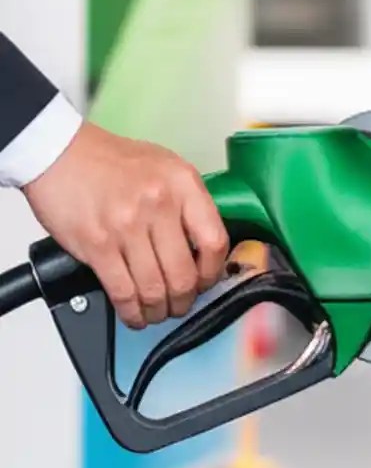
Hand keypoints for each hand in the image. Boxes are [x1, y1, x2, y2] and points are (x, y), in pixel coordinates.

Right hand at [22, 123, 229, 327]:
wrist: (58, 152)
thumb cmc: (112, 161)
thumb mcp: (166, 168)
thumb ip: (189, 203)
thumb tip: (203, 247)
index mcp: (183, 184)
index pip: (215, 241)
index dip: (212, 272)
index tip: (207, 282)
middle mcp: (159, 204)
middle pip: (184, 273)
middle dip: (185, 300)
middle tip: (181, 305)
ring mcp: (126, 226)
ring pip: (154, 288)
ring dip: (159, 310)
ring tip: (158, 312)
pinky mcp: (97, 245)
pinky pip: (122, 291)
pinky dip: (132, 312)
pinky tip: (135, 315)